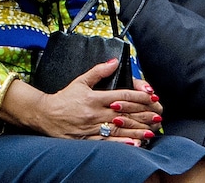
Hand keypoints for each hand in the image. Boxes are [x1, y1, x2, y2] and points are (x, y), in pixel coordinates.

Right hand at [1, 63, 161, 142]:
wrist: (45, 114)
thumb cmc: (64, 98)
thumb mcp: (79, 81)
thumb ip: (98, 72)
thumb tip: (114, 62)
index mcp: (94, 97)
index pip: (122, 96)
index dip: (139, 97)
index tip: (151, 97)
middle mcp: (95, 112)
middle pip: (125, 113)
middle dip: (144, 114)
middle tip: (158, 115)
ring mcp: (93, 126)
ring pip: (120, 128)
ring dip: (138, 129)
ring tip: (152, 129)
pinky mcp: (90, 138)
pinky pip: (110, 141)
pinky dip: (123, 142)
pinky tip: (136, 143)